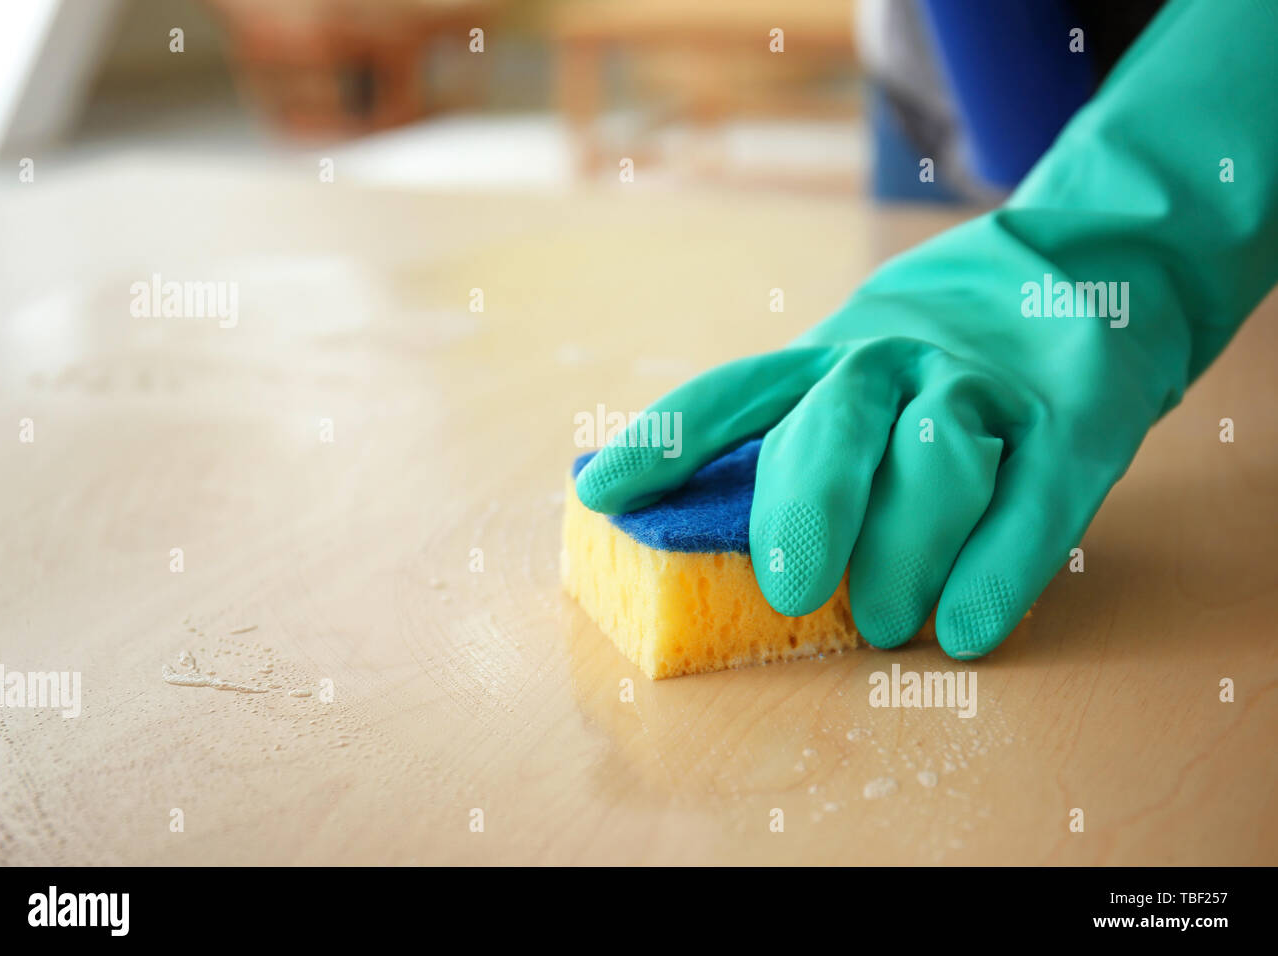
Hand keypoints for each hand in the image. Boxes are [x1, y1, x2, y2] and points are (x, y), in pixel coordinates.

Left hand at [576, 213, 1167, 658]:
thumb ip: (791, 438)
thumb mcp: (856, 374)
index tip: (600, 493)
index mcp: (828, 356)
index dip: (666, 443)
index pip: (733, 393)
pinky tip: (965, 629)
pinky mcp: (1071, 422)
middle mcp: (893, 361)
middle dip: (807, 512)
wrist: (1096, 269)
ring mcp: (982, 386)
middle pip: (834, 425)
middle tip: (794, 592)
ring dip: (904, 552)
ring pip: (935, 461)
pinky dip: (995, 572)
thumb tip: (683, 519)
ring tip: (892, 625)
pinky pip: (1029, 502)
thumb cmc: (941, 368)